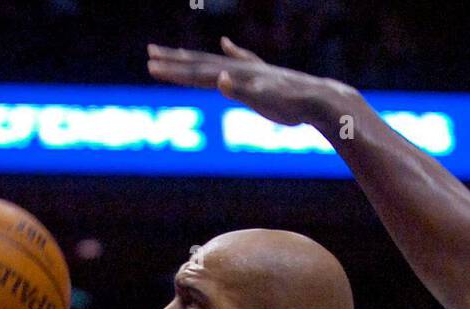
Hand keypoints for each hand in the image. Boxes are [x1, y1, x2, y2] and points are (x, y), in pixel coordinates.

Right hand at [147, 35, 353, 131]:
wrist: (320, 99)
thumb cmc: (293, 104)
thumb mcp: (265, 100)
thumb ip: (240, 91)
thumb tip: (220, 80)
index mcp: (236, 76)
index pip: (198, 72)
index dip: (175, 72)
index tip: (151, 67)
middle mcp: (240, 69)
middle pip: (201, 63)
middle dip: (174, 61)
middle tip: (149, 55)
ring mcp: (251, 70)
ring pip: (215, 61)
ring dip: (194, 57)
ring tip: (176, 51)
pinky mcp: (262, 74)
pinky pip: (238, 59)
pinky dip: (229, 52)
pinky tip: (225, 44)